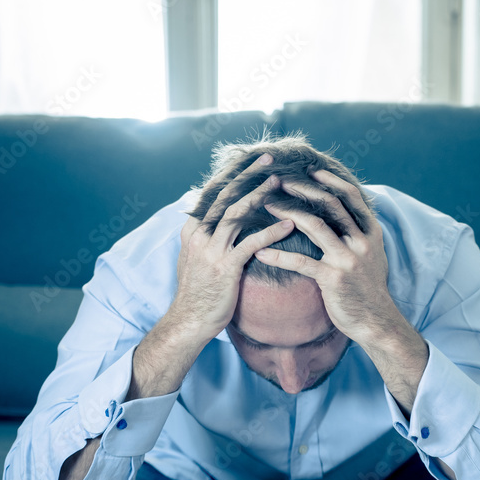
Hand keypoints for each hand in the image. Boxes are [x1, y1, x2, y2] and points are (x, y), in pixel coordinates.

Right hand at [168, 153, 294, 343]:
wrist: (189, 322)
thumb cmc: (198, 290)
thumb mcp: (193, 255)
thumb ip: (201, 231)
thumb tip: (202, 208)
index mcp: (192, 228)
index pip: (213, 192)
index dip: (232, 173)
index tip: (251, 158)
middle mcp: (199, 234)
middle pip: (224, 195)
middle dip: (246, 174)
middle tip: (268, 157)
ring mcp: (211, 251)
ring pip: (235, 214)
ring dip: (259, 195)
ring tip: (280, 182)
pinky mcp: (225, 269)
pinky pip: (250, 245)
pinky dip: (271, 233)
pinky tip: (289, 225)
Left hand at [253, 170, 399, 348]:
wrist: (377, 322)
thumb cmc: (369, 290)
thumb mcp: (373, 256)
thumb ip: (360, 235)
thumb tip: (348, 215)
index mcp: (371, 233)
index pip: (351, 196)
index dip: (331, 181)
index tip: (311, 171)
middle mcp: (361, 242)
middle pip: (330, 205)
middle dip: (303, 189)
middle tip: (280, 181)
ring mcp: (347, 259)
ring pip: (314, 226)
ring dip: (287, 213)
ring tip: (266, 205)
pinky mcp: (333, 278)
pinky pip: (301, 262)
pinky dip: (279, 255)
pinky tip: (261, 251)